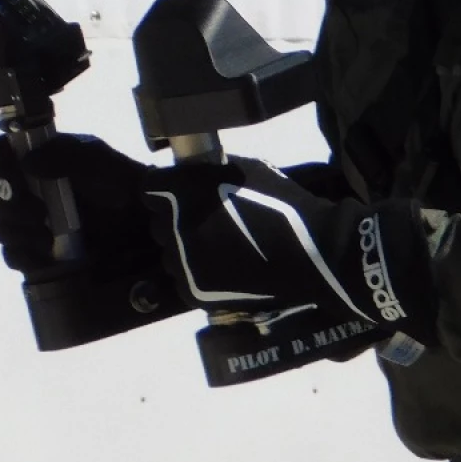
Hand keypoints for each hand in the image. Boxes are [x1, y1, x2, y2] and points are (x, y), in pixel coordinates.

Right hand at [0, 132, 155, 274]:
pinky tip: (46, 253)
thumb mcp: (97, 160)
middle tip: (38, 214)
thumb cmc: (120, 182)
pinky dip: (24, 256)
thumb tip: (26, 162)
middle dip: (8, 207)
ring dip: (19, 233)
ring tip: (49, 238)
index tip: (11, 178)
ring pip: (0, 228)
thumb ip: (64, 155)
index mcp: (35, 158)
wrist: (142, 221)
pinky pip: (13, 256)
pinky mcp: (36, 250)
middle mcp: (26, 188)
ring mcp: (29, 221)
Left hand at [139, 156, 437, 350]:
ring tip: (219, 244)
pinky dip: (197, 272)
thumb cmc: (281, 202)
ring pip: (169, 251)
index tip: (182, 189)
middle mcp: (174, 229)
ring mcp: (183, 265)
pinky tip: (225, 266)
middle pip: (157, 221)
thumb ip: (209, 169)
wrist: (312, 253)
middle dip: (176, 216)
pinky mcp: (194, 292)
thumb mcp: (245, 168)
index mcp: (182, 194)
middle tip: (207, 217)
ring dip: (185, 245)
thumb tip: (189, 172)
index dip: (164, 187)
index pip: (148, 188)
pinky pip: (184, 277)